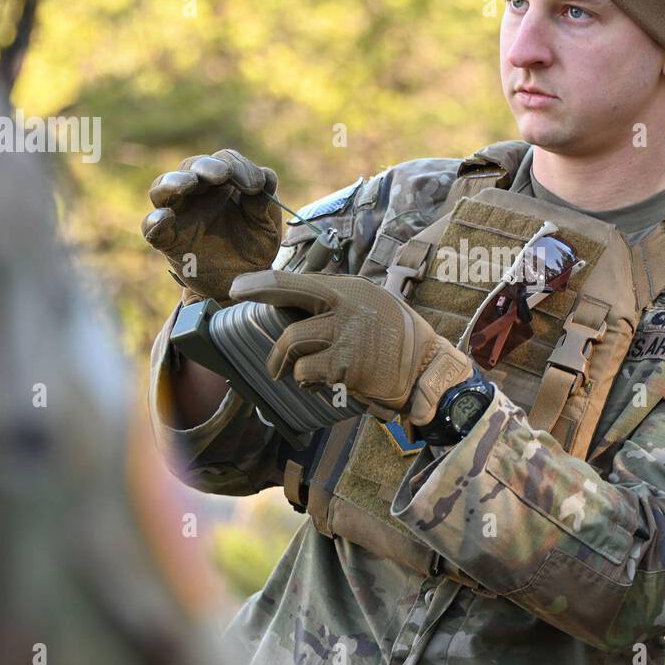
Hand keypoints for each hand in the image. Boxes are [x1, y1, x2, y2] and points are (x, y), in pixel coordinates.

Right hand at [142, 149, 281, 304]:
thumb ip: (264, 202)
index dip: (238, 167)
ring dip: (174, 182)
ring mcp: (178, 216)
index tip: (256, 186)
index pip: (224, 162)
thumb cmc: (254, 246)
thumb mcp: (267, 224)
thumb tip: (265, 176)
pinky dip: (155, 221)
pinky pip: (152, 229)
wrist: (244, 282)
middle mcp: (196, 194)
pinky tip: (165, 217)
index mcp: (221, 184)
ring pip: (161, 189)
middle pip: (190, 167)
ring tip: (189, 183)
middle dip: (206, 166)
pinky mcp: (168, 241)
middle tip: (223, 174)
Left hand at [229, 269, 473, 428]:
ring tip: (287, 371)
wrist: (427, 370)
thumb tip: (304, 304)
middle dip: (258, 294)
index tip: (240, 286)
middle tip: (237, 299)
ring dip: (284, 361)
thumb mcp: (375, 305)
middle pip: (289, 294)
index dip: (264, 281)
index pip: (299, 280)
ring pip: (292, 342)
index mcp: (351, 290)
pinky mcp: (344, 366)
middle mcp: (345, 305)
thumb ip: (342, 302)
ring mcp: (344, 335)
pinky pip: (306, 372)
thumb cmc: (400, 339)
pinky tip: (317, 384)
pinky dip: (305, 381)